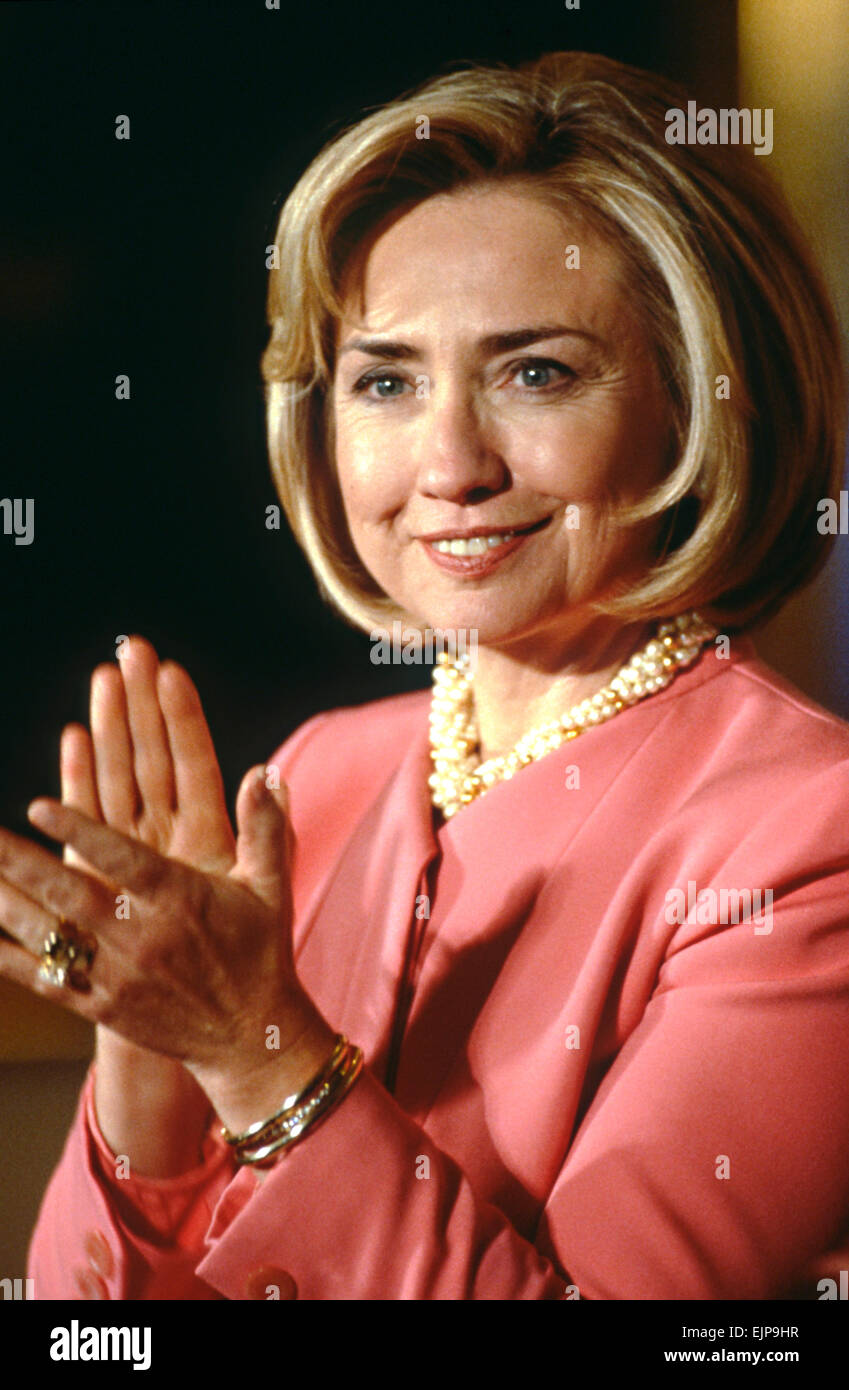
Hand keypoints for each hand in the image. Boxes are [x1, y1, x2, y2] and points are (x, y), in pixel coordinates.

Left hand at [0, 640, 333, 1133]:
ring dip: (8, 904)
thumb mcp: (269, 887)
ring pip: (50, 936)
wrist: (251, 1037)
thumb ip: (263, 827)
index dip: (79, 833)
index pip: (121, 859)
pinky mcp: (101, 1006)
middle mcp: (142, 936)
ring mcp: (117, 975)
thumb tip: (263, 772)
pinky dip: (8, 958)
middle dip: (22, 863)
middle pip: (71, 894)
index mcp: (179, 900)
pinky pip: (45, 980)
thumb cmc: (260, 952)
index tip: (39, 806)